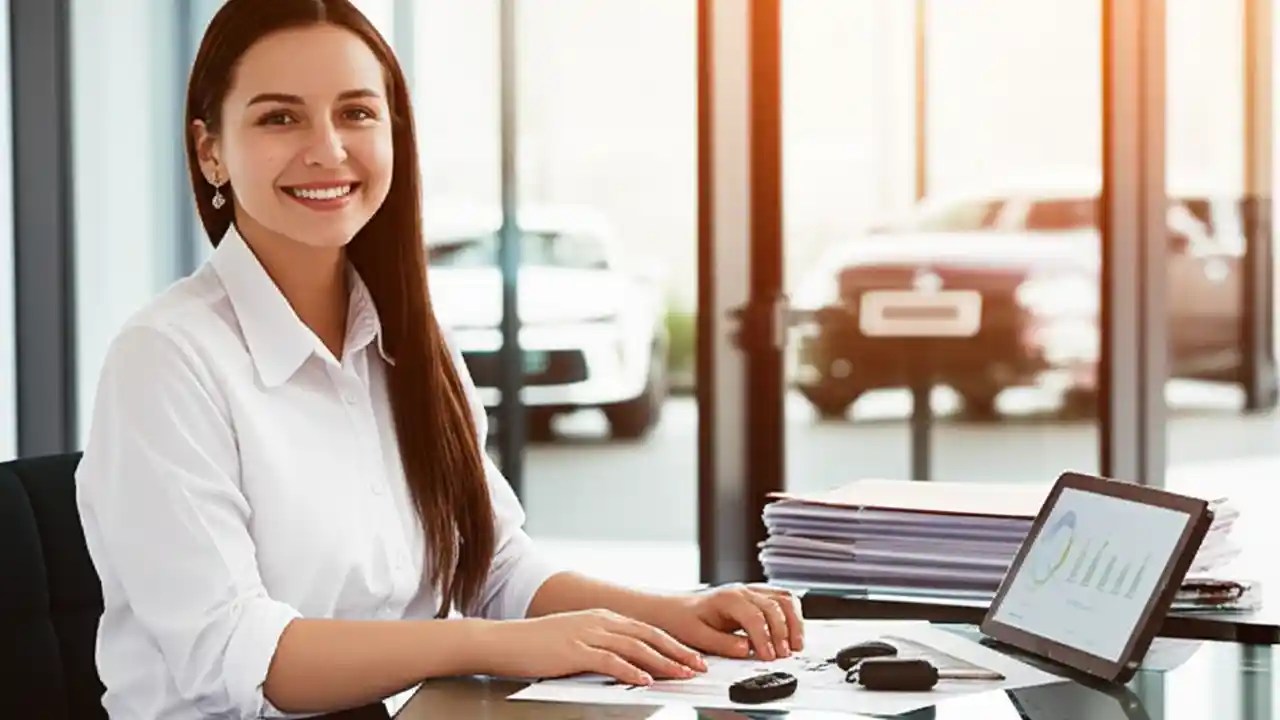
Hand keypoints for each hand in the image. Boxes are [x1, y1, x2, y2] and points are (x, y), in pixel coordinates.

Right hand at [476, 609, 707, 685]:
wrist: (504, 640)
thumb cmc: (537, 644)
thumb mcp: (576, 638)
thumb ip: (603, 646)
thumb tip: (627, 662)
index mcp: (602, 617)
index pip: (647, 629)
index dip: (673, 643)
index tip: (693, 657)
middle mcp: (599, 621)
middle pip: (648, 635)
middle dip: (677, 652)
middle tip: (699, 666)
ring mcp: (587, 633)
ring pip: (635, 647)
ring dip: (662, 662)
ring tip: (681, 675)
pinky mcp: (574, 650)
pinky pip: (609, 660)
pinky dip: (630, 670)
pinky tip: (643, 680)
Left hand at [652, 584, 804, 661]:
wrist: (675, 608)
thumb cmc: (684, 620)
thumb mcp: (696, 635)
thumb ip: (722, 643)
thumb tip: (746, 649)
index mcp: (727, 598)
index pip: (755, 616)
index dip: (765, 638)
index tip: (769, 656)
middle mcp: (742, 591)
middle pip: (774, 605)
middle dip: (783, 632)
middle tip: (783, 655)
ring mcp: (752, 591)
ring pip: (784, 598)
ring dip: (794, 622)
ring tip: (795, 645)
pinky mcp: (758, 596)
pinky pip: (783, 599)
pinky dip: (793, 615)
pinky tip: (793, 632)